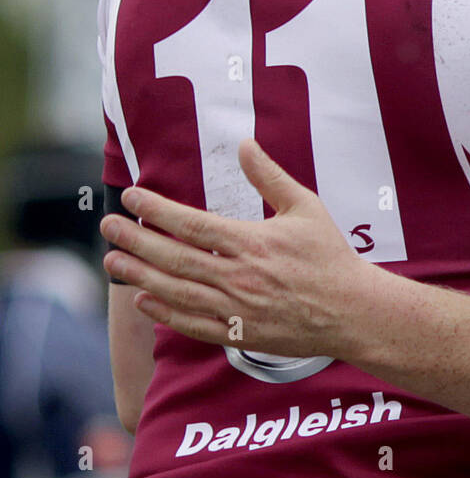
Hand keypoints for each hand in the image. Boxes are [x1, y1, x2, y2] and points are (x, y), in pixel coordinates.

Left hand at [100, 139, 374, 359]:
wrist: (352, 311)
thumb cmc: (330, 256)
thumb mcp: (306, 207)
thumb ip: (270, 177)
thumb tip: (244, 144)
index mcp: (253, 242)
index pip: (192, 224)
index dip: (156, 210)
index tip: (131, 197)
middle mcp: (240, 276)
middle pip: (174, 258)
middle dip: (135, 241)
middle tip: (107, 228)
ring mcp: (238, 308)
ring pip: (176, 291)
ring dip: (140, 276)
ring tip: (112, 262)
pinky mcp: (241, 333)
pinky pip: (194, 325)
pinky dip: (166, 314)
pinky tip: (144, 300)